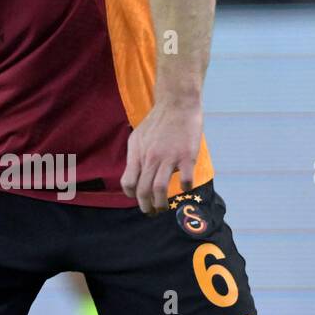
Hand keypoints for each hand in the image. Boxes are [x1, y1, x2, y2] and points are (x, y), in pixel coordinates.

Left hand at [121, 94, 201, 214]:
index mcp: (138, 154)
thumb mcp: (138, 137)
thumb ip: (136, 157)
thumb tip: (136, 175)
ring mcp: (169, 157)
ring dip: (161, 204)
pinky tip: (185, 188)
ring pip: (160, 189)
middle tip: (152, 212)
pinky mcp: (187, 155)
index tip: (140, 199)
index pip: (128, 183)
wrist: (177, 103)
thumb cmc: (158, 121)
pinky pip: (185, 179)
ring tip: (164, 208)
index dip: (132, 195)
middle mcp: (151, 157)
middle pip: (143, 190)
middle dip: (146, 206)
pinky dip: (185, 188)